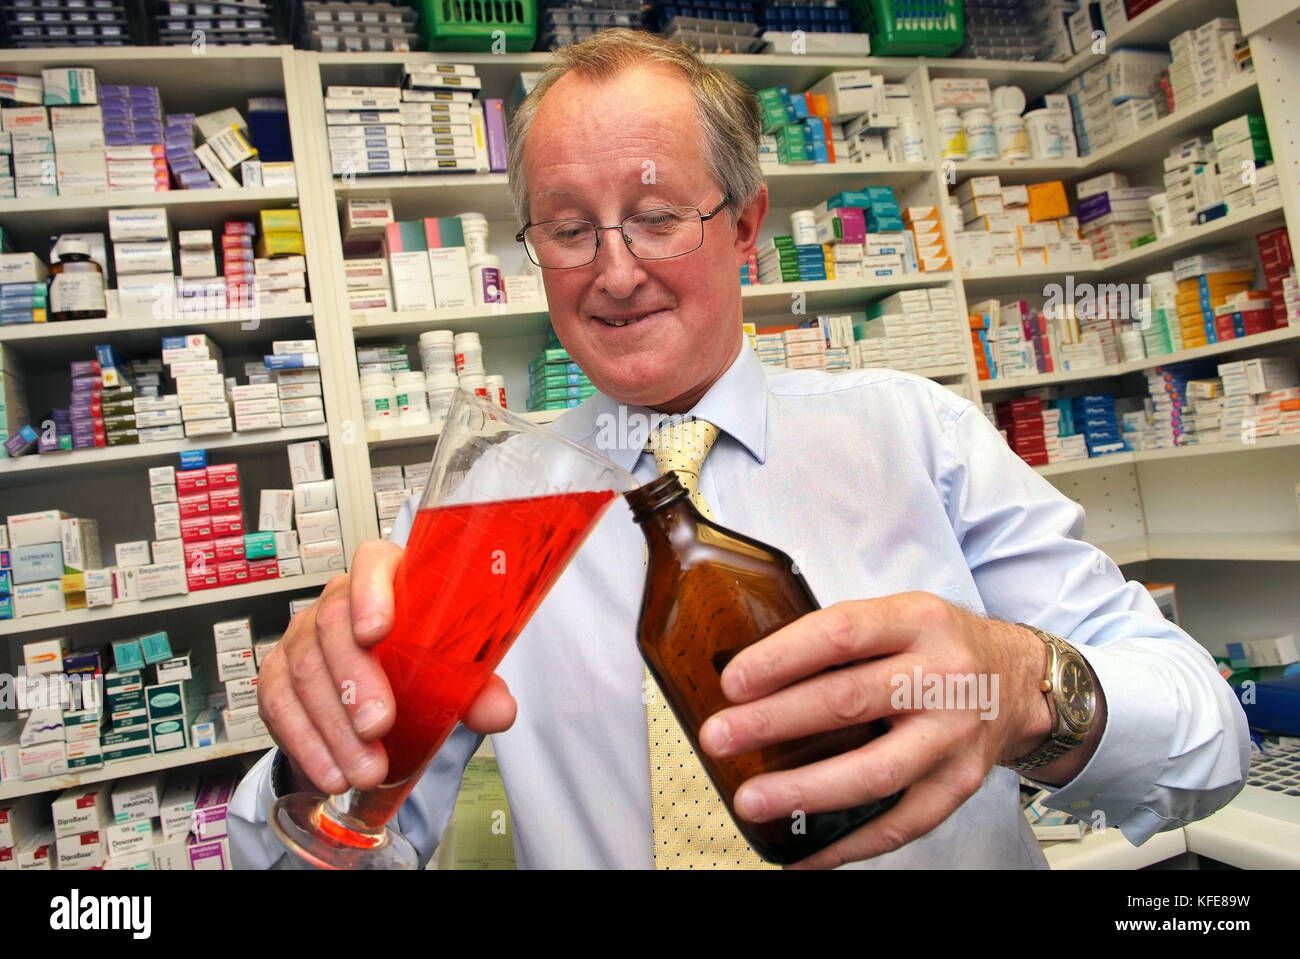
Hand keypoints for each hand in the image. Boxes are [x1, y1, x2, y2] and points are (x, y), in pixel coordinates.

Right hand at [258, 538, 518, 793]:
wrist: (379, 695)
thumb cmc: (419, 665)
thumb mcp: (453, 674)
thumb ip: (477, 690)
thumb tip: (498, 712)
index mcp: (389, 581)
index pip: (373, 563)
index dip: (371, 592)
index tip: (377, 631)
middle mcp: (338, 601)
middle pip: (332, 624)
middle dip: (354, 680)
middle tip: (377, 726)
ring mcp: (302, 636)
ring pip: (304, 670)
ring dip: (334, 726)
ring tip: (365, 767)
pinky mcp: (278, 674)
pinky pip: (279, 704)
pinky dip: (307, 743)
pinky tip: (332, 771)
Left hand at [696, 591, 1052, 868]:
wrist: (1018, 682)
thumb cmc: (942, 647)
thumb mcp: (901, 616)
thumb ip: (841, 639)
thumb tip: (755, 677)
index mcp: (917, 621)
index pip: (842, 634)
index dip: (782, 658)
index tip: (734, 681)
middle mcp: (941, 677)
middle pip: (848, 702)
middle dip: (773, 722)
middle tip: (722, 737)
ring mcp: (952, 737)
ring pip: (873, 771)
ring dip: (804, 790)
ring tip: (752, 799)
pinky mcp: (959, 784)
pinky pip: (898, 823)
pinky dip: (846, 842)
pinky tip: (804, 850)